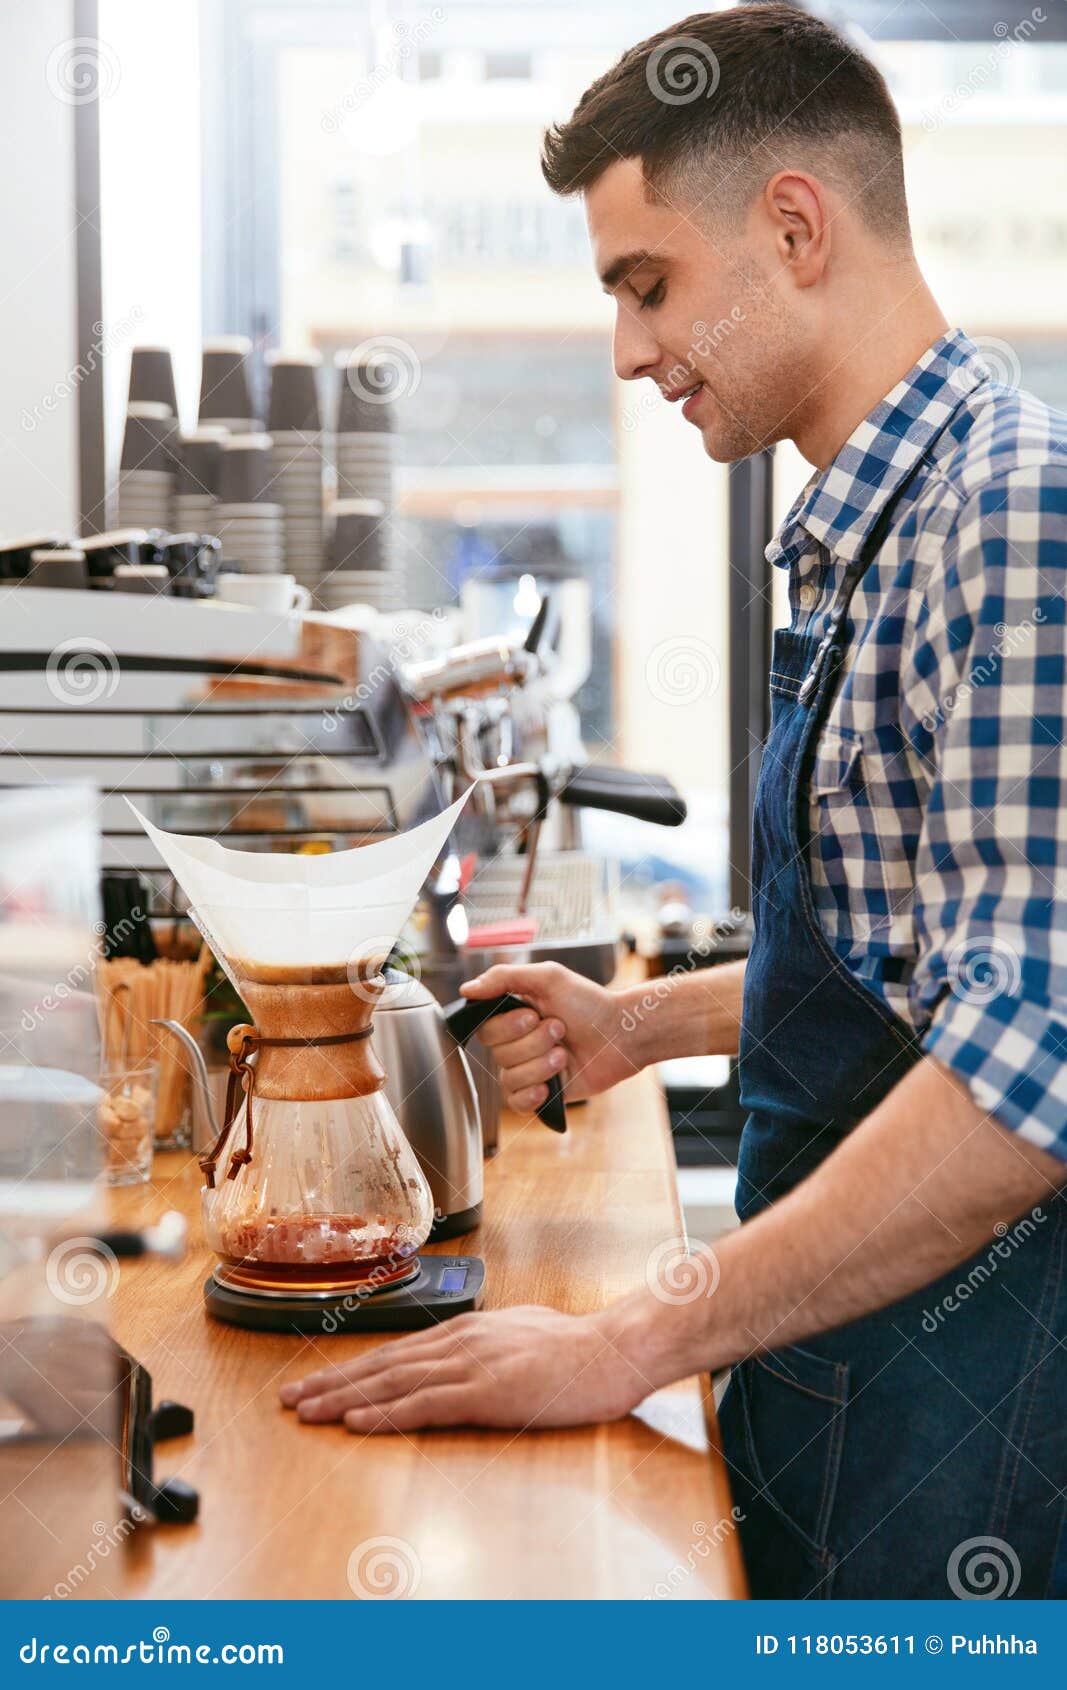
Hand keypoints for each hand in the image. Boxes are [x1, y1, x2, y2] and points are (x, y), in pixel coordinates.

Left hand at [278, 1305, 651, 1432]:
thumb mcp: (518, 1335)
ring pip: (392, 1382)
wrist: (613, 1350)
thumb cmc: (575, 1350)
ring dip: (343, 1398)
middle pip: (381, 1364)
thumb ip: (485, 1347)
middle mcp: (458, 1342)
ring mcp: (470, 1365)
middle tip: (289, 1400)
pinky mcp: (486, 1392)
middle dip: (330, 1383)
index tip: (316, 1381)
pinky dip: (385, 1413)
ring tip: (305, 1412)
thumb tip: (464, 1356)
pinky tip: (356, 1422)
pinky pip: (424, 1404)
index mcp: (465, 1330)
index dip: (352, 1369)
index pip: (394, 1352)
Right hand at [458, 962, 642, 1112]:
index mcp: (514, 1016)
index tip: (533, 1015)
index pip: (485, 1029)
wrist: (623, 1034)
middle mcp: (518, 1044)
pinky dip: (530, 1095)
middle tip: (560, 1030)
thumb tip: (467, 990)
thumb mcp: (548, 977)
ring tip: (565, 1054)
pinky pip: (516, 1103)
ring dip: (541, 1065)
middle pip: (498, 1054)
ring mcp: (529, 1069)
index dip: (508, 1027)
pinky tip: (549, 1086)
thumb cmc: (590, 1003)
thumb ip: (504, 978)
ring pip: (510, 1078)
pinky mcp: (543, 1093)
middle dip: (533, 1043)